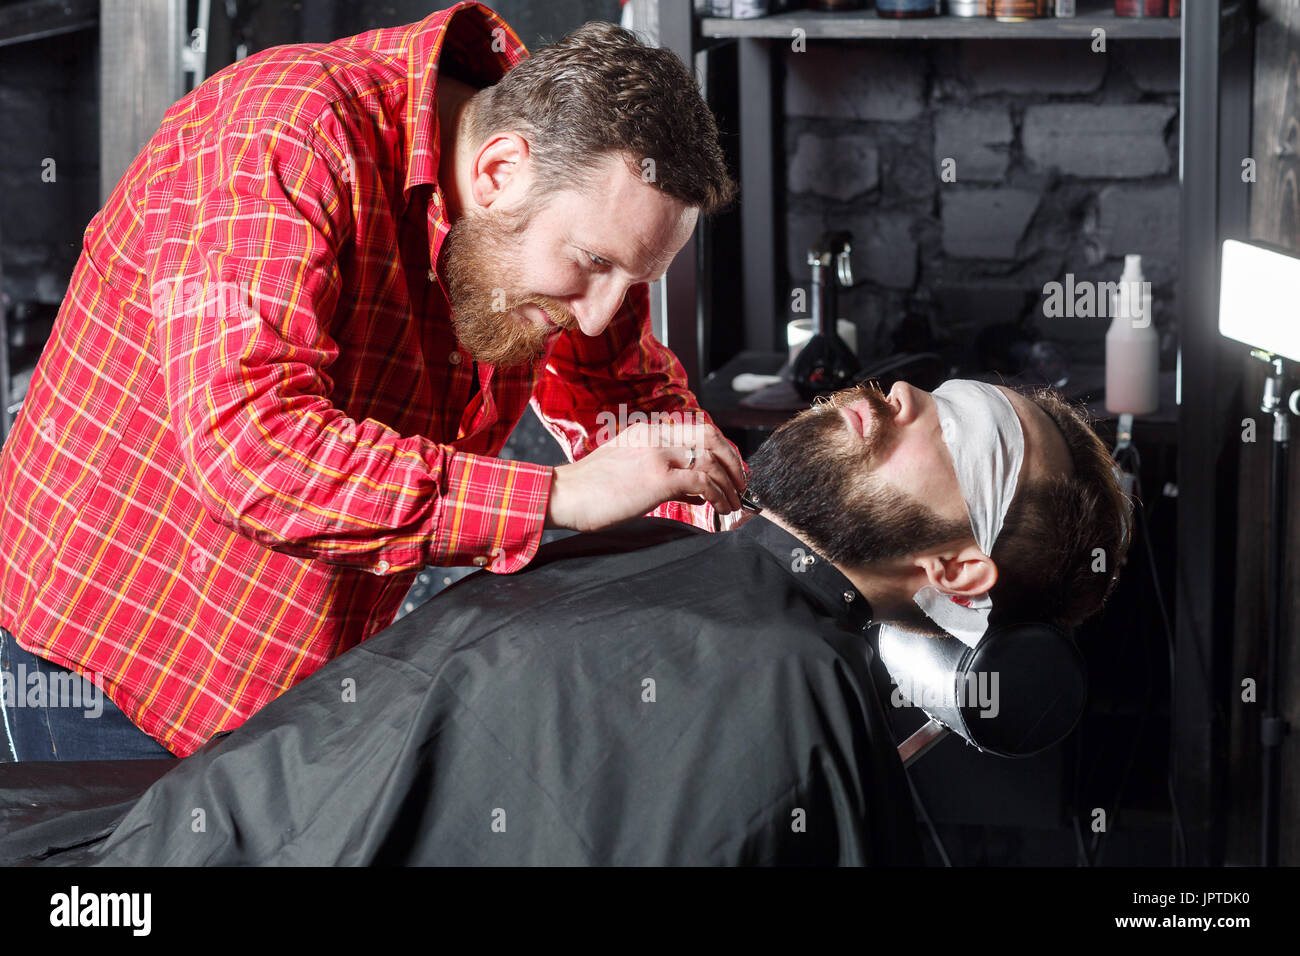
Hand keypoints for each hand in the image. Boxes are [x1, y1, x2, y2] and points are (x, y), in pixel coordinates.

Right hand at [546, 420, 746, 533]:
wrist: (563, 495)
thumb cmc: (590, 489)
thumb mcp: (630, 469)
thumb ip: (664, 473)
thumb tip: (696, 490)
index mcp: (649, 430)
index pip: (699, 429)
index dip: (723, 449)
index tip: (731, 470)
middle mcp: (657, 436)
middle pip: (712, 436)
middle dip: (734, 461)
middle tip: (740, 485)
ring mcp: (658, 455)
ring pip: (712, 460)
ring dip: (730, 484)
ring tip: (733, 504)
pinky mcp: (658, 478)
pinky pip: (703, 482)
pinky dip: (719, 496)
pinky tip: (721, 509)